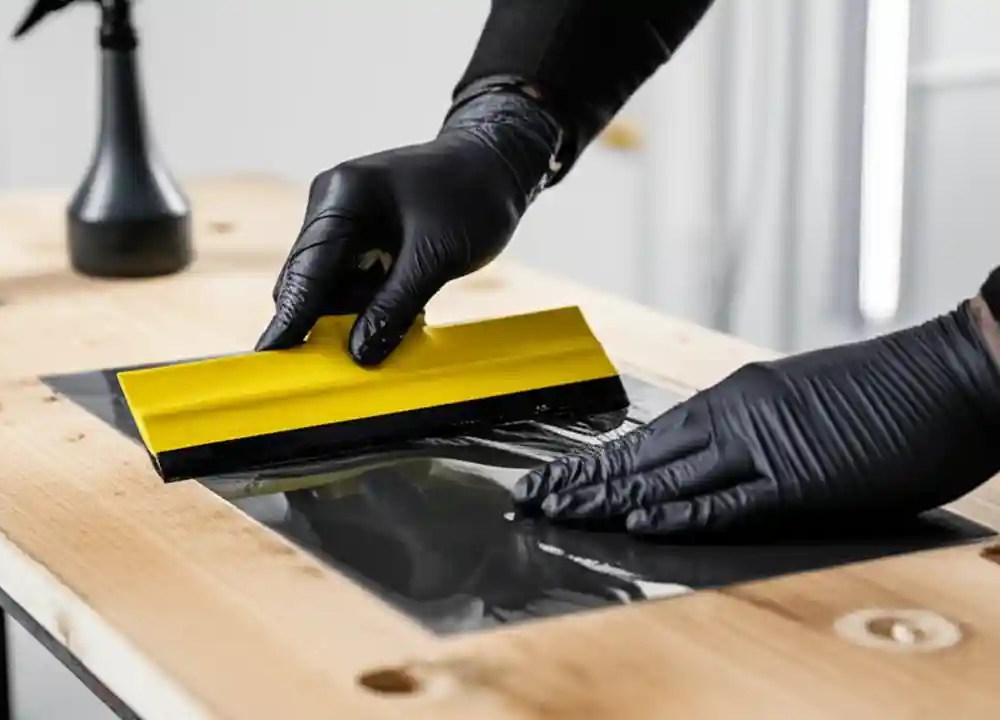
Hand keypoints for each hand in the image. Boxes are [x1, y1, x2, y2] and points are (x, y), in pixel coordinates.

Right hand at [256, 89, 560, 364]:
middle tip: (355, 354)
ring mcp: (341, 218)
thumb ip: (394, 306)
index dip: (290, 317)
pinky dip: (369, 301)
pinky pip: (349, 278)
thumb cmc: (472, 195)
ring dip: (355, 312)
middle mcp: (331, 204)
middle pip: (308, 279)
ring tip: (405, 311)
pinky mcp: (358, 232)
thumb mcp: (437, 257)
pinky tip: (403, 303)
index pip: (306, 269)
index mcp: (342, 196)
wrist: (498, 162)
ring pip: (329, 285)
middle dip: (329, 318)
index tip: (271, 355)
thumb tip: (359, 354)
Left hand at [512, 304, 999, 534]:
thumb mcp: (803, 401)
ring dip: (607, 499)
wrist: (953, 368)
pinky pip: (726, 501)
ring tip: (556, 515)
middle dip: (578, 482)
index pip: (645, 438)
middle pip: (639, 456)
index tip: (549, 479)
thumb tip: (719, 452)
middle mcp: (735, 417)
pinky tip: (637, 522)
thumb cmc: (886, 389)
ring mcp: (764, 447)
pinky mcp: (799, 479)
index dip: (591, 463)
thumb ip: (756, 425)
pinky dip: (680, 512)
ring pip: (665, 477)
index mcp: (735, 398)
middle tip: (527, 503)